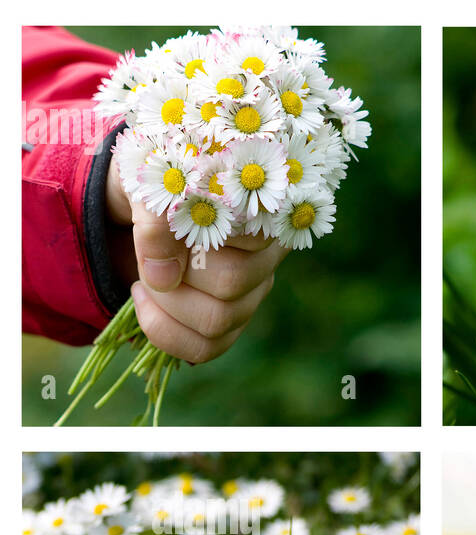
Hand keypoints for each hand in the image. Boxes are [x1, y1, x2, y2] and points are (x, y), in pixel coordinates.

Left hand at [106, 152, 288, 363]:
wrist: (143, 194)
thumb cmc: (155, 177)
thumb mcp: (148, 180)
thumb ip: (158, 218)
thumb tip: (165, 278)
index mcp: (259, 213)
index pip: (247, 237)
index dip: (199, 234)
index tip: (169, 216)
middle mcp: (265, 258)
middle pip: (231, 284)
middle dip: (176, 273)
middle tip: (148, 255)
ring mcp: (251, 296)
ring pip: (217, 322)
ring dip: (164, 303)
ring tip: (142, 278)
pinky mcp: (230, 324)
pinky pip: (204, 348)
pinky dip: (163, 332)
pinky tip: (144, 301)